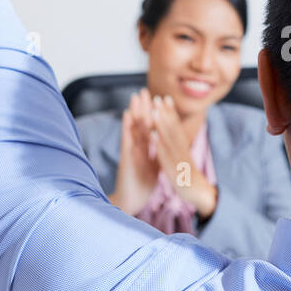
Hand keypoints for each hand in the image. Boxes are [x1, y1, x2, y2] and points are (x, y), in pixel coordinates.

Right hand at [110, 91, 159, 214]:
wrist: (131, 201)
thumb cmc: (141, 184)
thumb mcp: (153, 166)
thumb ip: (156, 154)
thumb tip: (163, 146)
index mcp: (146, 150)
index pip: (150, 128)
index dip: (153, 114)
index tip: (157, 98)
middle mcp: (137, 148)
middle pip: (141, 124)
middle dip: (143, 107)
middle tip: (143, 89)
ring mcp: (131, 151)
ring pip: (133, 127)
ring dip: (134, 111)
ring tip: (135, 95)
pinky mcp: (127, 157)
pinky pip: (127, 139)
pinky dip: (127, 127)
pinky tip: (127, 114)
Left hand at [149, 94, 217, 219]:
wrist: (202, 197)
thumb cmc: (191, 179)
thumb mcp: (186, 161)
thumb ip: (181, 149)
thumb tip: (175, 136)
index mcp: (184, 149)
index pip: (177, 127)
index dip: (170, 112)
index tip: (164, 97)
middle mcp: (183, 152)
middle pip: (173, 129)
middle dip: (165, 113)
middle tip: (157, 97)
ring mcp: (180, 162)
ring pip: (169, 140)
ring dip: (161, 124)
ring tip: (153, 111)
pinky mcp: (176, 172)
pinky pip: (166, 157)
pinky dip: (159, 145)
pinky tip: (153, 136)